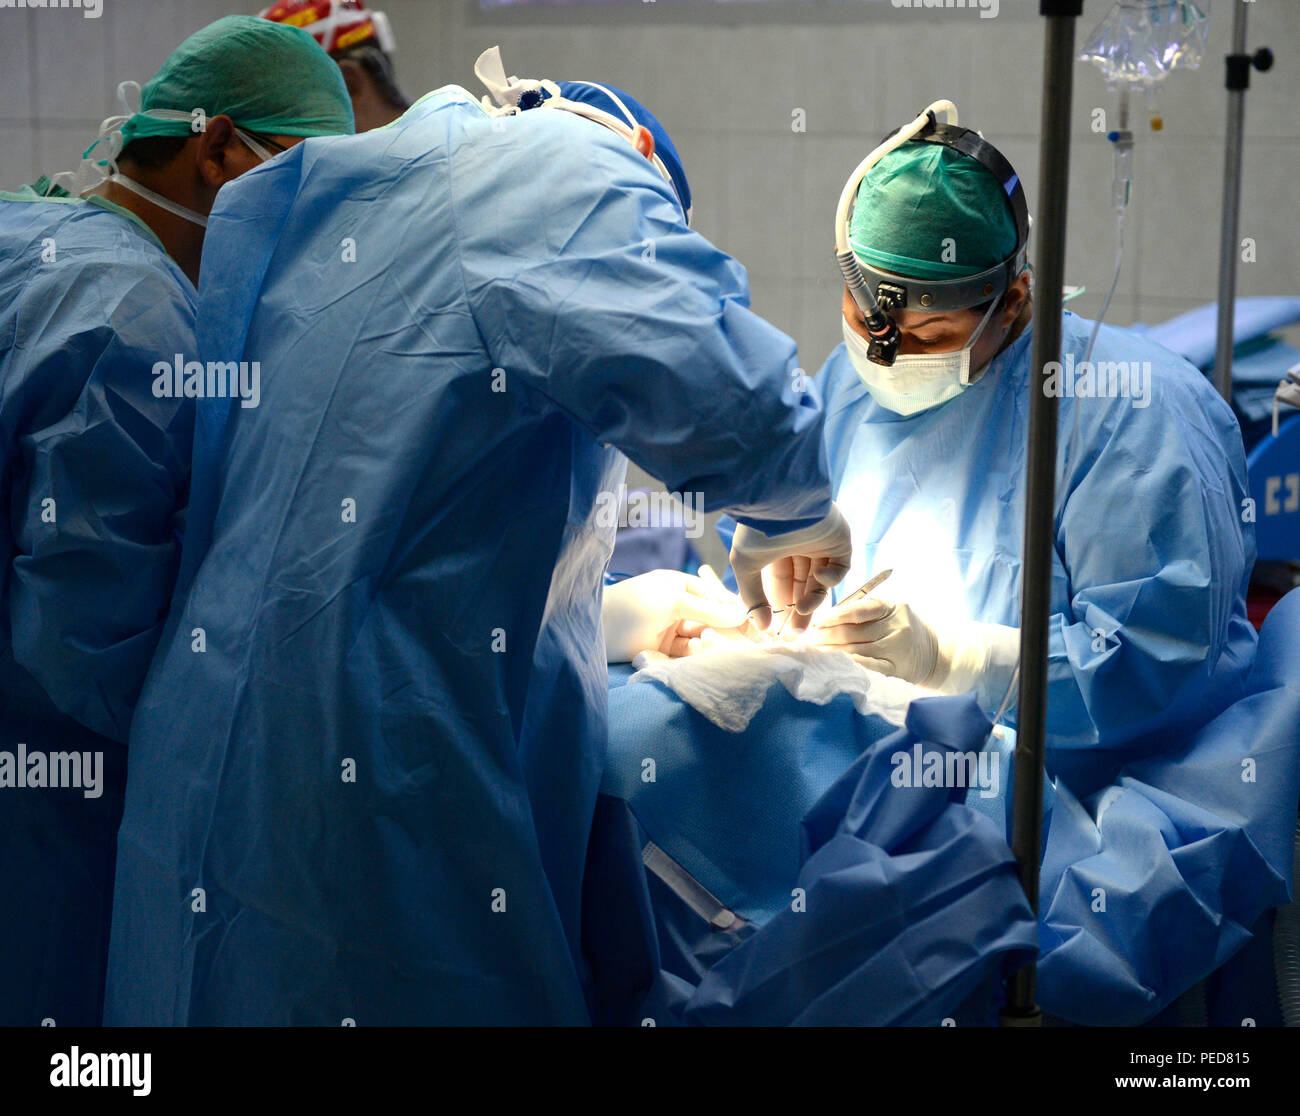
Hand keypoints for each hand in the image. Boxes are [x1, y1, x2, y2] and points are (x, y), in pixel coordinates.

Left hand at [603, 567, 748, 662]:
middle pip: (710, 618)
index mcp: (680, 585)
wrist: (599, 628)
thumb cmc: (637, 604)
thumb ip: (710, 610)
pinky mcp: (663, 648)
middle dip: (724, 628)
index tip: (750, 622)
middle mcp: (677, 605)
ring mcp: (670, 627)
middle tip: (743, 641)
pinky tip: (699, 651)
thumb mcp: (676, 601)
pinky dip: (696, 652)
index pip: (714, 596)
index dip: (731, 609)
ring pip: (700, 636)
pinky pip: (687, 650)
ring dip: (709, 640)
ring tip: (709, 643)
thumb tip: (742, 614)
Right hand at [729, 503, 851, 630]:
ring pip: (821, 581)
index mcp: (776, 548)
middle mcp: (799, 546)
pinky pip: (841, 565)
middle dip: (799, 609)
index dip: (781, 604)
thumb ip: (753, 597)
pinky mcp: (841, 539)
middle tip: (796, 632)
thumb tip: (761, 627)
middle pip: (803, 585)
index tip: (777, 626)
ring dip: (813, 598)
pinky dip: (832, 577)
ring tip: (802, 611)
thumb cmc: (758, 529)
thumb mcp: (746, 565)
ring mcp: (821, 543)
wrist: (782, 499)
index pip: (781, 582)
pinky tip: (819, 576)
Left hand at [812, 597, 940, 684]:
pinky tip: (837, 665)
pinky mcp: (898, 669)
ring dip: (833, 652)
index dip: (835, 616)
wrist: (936, 654)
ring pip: (857, 650)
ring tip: (817, 653)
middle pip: (854, 632)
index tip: (817, 622)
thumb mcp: (890, 613)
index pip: (859, 610)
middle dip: (827, 636)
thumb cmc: (903, 630)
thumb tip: (825, 620)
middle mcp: (897, 626)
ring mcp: (898, 649)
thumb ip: (864, 613)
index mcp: (892, 608)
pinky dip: (851, 665)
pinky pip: (870, 667)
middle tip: (810, 641)